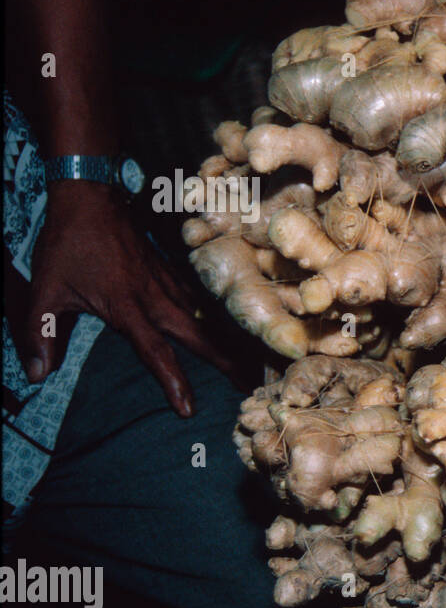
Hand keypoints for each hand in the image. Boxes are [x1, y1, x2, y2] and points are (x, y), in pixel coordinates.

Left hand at [17, 180, 236, 416]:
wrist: (90, 198)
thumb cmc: (67, 244)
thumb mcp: (46, 290)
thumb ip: (42, 334)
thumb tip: (36, 374)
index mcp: (128, 307)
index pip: (155, 353)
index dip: (172, 382)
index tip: (188, 409)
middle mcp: (155, 297)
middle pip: (197, 337)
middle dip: (224, 362)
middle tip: (247, 384)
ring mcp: (166, 281)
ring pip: (203, 317)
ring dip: (224, 339)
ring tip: (246, 360)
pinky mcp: (169, 269)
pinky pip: (196, 298)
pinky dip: (212, 315)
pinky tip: (222, 325)